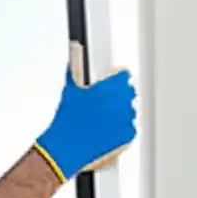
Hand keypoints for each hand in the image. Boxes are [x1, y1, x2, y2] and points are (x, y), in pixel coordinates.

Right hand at [33, 46, 137, 181]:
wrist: (66, 148)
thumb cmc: (66, 120)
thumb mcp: (69, 90)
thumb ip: (74, 69)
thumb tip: (74, 49)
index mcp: (110, 87)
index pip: (124, 76)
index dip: (117, 79)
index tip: (114, 81)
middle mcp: (122, 102)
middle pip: (129, 93)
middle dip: (120, 96)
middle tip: (106, 102)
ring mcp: (126, 120)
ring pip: (130, 110)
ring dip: (121, 112)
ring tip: (104, 118)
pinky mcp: (127, 137)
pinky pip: (130, 128)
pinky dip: (122, 129)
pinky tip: (108, 130)